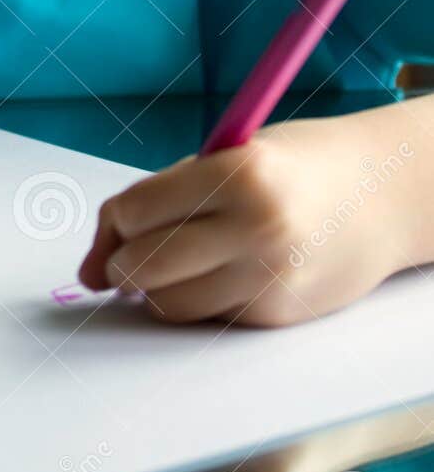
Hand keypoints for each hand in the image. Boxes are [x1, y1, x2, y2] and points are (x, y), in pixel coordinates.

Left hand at [78, 107, 414, 325]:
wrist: (382, 197)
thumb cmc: (293, 167)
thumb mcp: (228, 155)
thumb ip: (160, 198)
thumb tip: (89, 271)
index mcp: (239, 173)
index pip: (136, 211)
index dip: (113, 223)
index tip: (115, 224)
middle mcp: (257, 229)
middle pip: (144, 267)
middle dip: (119, 266)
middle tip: (122, 258)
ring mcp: (270, 278)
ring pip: (170, 304)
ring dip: (154, 289)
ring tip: (174, 261)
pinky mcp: (277, 315)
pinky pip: (208, 316)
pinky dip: (198, 298)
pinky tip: (219, 271)